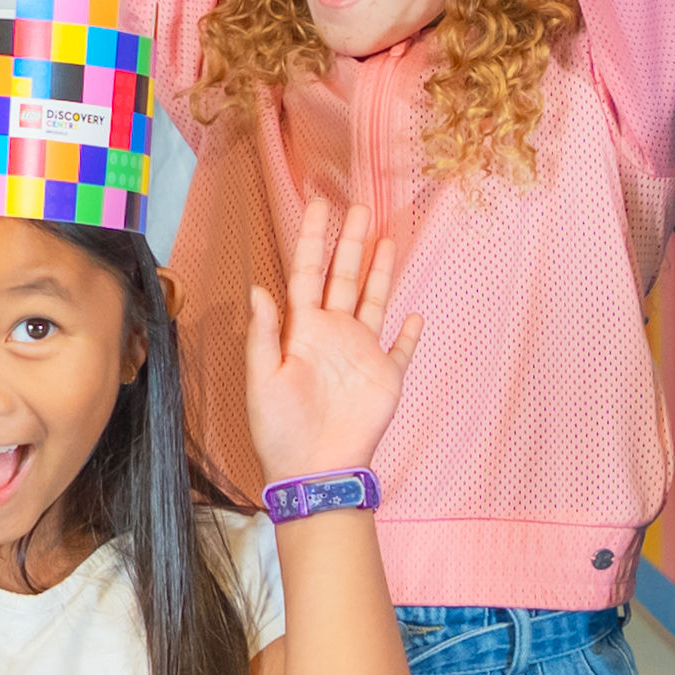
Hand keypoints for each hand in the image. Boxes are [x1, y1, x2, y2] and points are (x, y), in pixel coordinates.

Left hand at [236, 187, 415, 484]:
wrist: (314, 470)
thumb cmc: (280, 429)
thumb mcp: (261, 379)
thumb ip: (264, 333)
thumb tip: (259, 288)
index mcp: (302, 330)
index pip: (306, 273)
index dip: (312, 239)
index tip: (318, 205)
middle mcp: (333, 334)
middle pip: (344, 277)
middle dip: (351, 242)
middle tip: (360, 206)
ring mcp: (361, 354)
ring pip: (374, 301)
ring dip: (381, 271)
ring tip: (388, 237)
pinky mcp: (385, 377)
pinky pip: (401, 350)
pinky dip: (409, 334)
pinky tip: (415, 315)